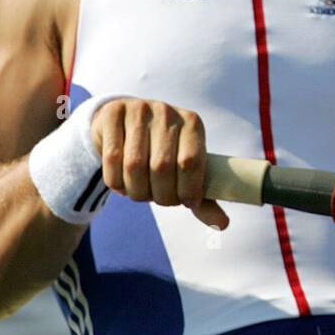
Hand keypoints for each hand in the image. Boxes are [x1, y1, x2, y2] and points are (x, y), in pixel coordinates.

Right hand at [89, 98, 227, 229]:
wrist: (126, 124)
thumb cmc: (162, 152)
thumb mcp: (185, 170)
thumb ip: (202, 197)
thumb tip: (223, 224)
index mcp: (192, 124)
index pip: (191, 162)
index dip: (187, 190)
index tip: (185, 202)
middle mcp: (167, 113)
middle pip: (162, 167)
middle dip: (161, 195)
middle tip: (159, 199)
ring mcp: (139, 109)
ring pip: (134, 165)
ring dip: (136, 190)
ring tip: (141, 193)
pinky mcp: (113, 113)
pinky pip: (111, 158)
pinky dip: (116, 181)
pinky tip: (122, 184)